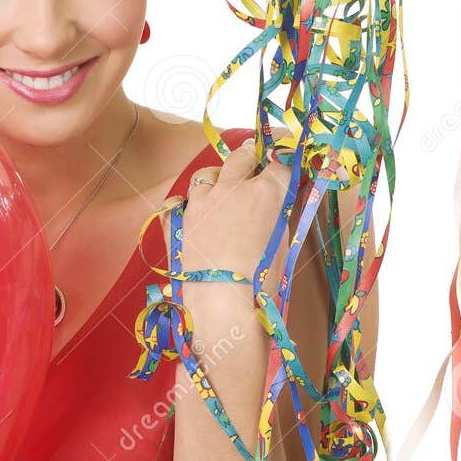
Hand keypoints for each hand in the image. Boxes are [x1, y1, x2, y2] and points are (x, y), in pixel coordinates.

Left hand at [168, 137, 290, 302]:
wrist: (221, 305)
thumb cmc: (261, 281)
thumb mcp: (282, 244)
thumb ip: (279, 215)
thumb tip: (278, 202)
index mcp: (265, 192)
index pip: (279, 164)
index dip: (283, 166)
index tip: (283, 169)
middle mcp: (231, 188)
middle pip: (241, 156)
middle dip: (251, 156)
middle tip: (254, 161)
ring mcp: (199, 202)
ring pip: (207, 174)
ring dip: (217, 179)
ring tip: (221, 191)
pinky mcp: (176, 219)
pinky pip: (177, 200)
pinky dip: (185, 205)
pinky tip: (191, 214)